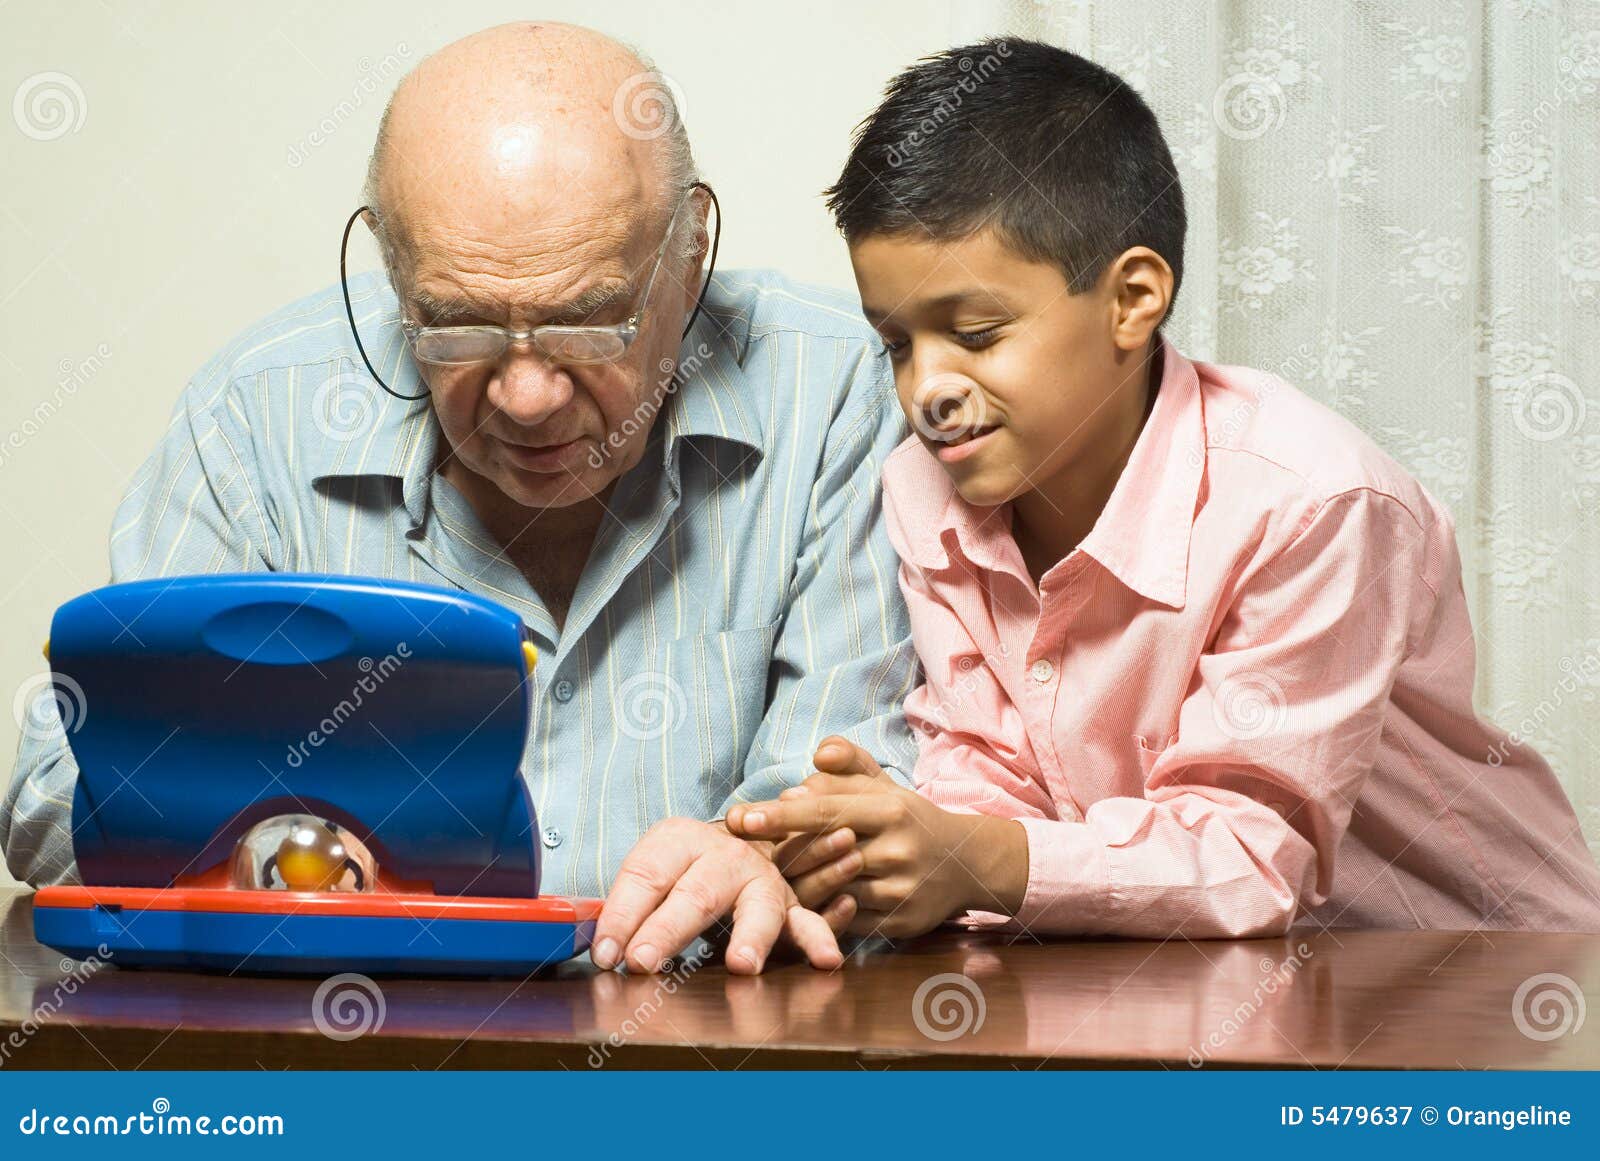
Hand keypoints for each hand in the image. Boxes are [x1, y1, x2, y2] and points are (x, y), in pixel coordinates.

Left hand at [593, 817, 845, 974]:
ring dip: (749, 936)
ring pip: (756, 905)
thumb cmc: (679, 874)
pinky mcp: (790, 905)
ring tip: (741, 966)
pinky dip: (818, 939)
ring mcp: (762, 878)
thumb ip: (624, 911)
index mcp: (679, 839)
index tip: (605, 952)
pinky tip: (825, 960)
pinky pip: (807, 921)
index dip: (622, 913)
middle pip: (695, 892)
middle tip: (643, 961)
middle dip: (666, 929)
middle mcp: (724, 854)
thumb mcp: (649, 877)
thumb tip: (596, 950)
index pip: (646, 874)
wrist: (731, 853)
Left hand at [726, 736, 1028, 938]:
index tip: (738, 817)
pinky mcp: (900, 924)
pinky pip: (844, 921)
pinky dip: (817, 910)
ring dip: (794, 882)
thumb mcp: (884, 783)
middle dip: (778, 851)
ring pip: (829, 890)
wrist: (966, 864)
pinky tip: (796, 901)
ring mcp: (899, 890)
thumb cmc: (907, 819)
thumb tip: (818, 756)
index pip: (825, 811)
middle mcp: (897, 850)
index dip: (779, 816)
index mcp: (891, 810)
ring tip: (763, 874)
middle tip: (739, 848)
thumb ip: (850, 762)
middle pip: (821, 853)